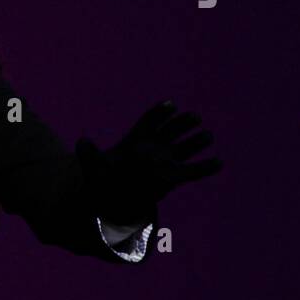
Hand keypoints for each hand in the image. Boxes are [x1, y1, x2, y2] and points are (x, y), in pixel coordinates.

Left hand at [76, 100, 222, 222]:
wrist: (111, 195)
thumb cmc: (102, 178)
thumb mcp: (93, 166)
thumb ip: (89, 154)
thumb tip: (81, 142)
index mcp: (135, 140)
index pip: (149, 123)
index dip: (160, 114)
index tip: (172, 105)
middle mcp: (153, 147)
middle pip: (171, 131)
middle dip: (183, 124)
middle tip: (195, 117)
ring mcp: (165, 161)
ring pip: (184, 148)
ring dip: (196, 141)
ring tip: (208, 136)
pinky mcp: (172, 177)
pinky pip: (191, 171)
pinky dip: (204, 167)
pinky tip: (218, 162)